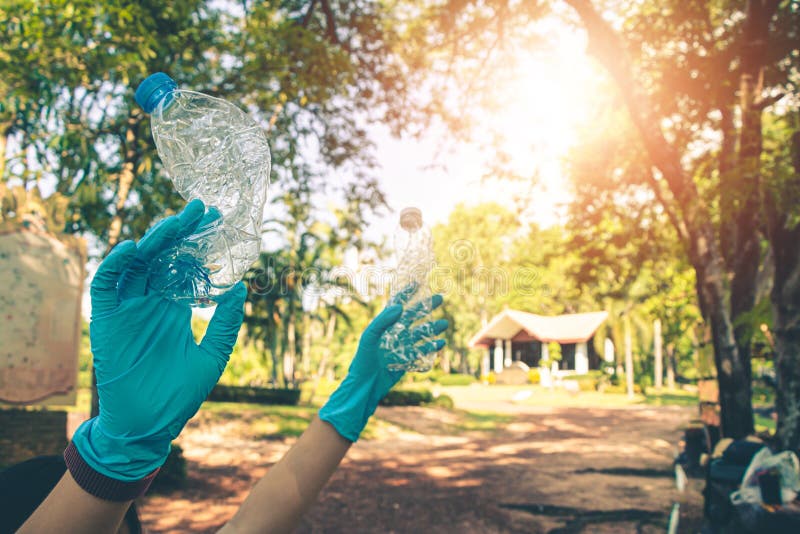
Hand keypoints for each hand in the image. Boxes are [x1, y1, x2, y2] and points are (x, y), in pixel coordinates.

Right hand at [71, 199, 246, 479]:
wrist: (150, 426)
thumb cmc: (179, 393)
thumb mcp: (212, 355)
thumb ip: (225, 323)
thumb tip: (240, 286)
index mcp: (173, 307)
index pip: (183, 264)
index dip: (196, 241)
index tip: (216, 219)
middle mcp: (150, 302)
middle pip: (161, 255)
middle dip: (178, 230)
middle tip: (199, 209)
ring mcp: (128, 309)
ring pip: (136, 264)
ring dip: (152, 241)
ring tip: (174, 224)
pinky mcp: (106, 320)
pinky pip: (106, 286)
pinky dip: (116, 266)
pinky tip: (133, 250)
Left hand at [318, 285, 447, 441]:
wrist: (365, 386)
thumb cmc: (363, 360)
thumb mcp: (370, 337)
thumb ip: (383, 321)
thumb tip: (400, 307)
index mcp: (384, 325)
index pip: (397, 305)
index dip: (407, 294)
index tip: (418, 283)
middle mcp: (394, 334)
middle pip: (414, 317)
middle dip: (426, 307)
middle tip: (440, 298)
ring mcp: (401, 347)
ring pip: (420, 334)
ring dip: (432, 328)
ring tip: (444, 323)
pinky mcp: (406, 360)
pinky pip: (421, 351)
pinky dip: (431, 347)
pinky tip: (441, 342)